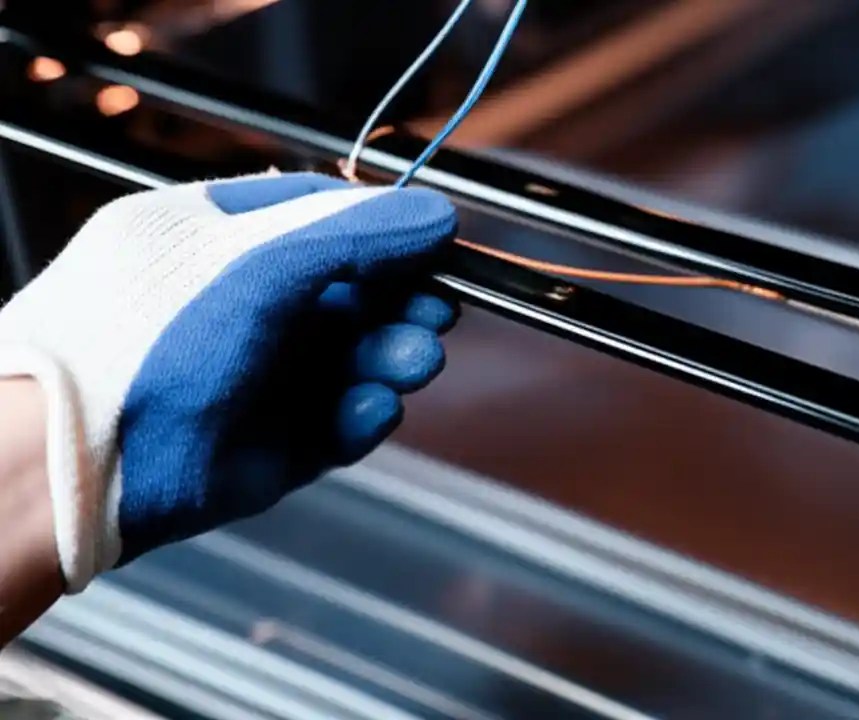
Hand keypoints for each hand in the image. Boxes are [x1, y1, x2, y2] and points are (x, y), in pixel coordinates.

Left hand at [0, 172, 457, 591]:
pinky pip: (338, 424)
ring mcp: (256, 378)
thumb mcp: (256, 260)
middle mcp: (239, 306)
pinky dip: (364, 415)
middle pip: (351, 294)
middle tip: (439, 308)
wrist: (76, 459)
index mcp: (216, 240)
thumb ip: (354, 234)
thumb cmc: (137, 339)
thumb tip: (438, 214)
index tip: (438, 241)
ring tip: (415, 360)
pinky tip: (374, 407)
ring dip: (393, 356)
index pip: (323, 219)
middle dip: (402, 301)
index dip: (386, 230)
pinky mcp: (271, 447)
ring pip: (354, 361)